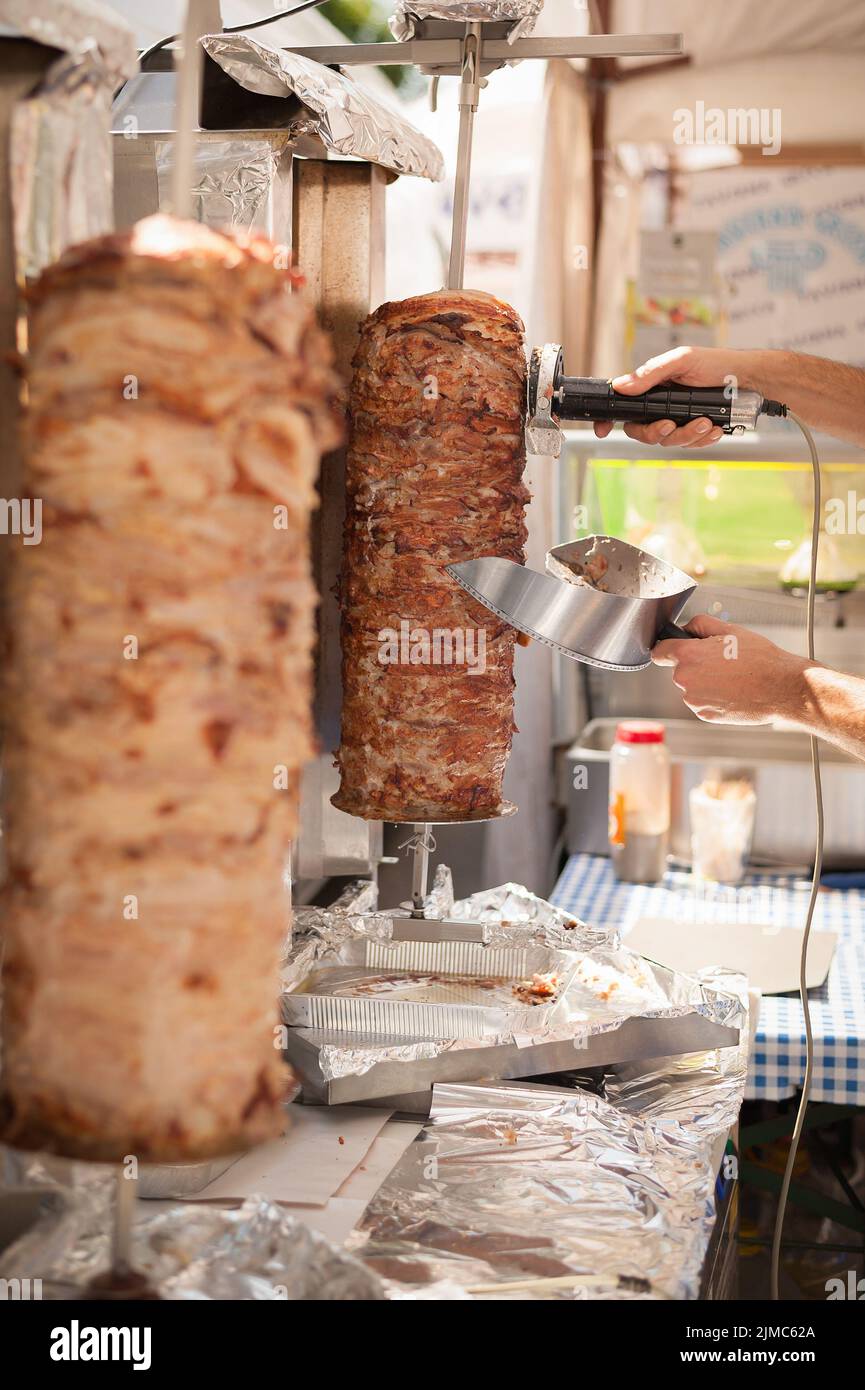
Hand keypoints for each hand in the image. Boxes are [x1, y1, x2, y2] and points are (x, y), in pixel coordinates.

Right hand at [593, 345, 759, 447]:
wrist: (750, 378)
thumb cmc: (717, 363)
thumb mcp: (682, 361)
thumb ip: (651, 374)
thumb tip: (621, 385)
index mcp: (652, 388)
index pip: (624, 407)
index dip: (609, 420)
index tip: (603, 430)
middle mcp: (662, 407)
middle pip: (643, 432)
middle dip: (657, 433)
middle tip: (672, 424)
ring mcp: (679, 421)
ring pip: (669, 442)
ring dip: (688, 435)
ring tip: (707, 421)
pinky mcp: (696, 432)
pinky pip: (692, 445)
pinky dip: (703, 439)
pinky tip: (715, 429)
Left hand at [651, 613, 809, 724]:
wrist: (781, 688)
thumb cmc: (759, 658)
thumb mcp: (729, 629)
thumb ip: (699, 624)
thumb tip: (685, 629)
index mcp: (688, 655)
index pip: (658, 652)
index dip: (667, 648)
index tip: (675, 649)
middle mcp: (685, 679)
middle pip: (678, 669)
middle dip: (694, 664)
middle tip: (722, 661)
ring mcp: (694, 700)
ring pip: (691, 687)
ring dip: (704, 681)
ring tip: (732, 677)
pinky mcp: (704, 715)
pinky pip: (702, 702)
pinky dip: (713, 697)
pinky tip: (733, 691)